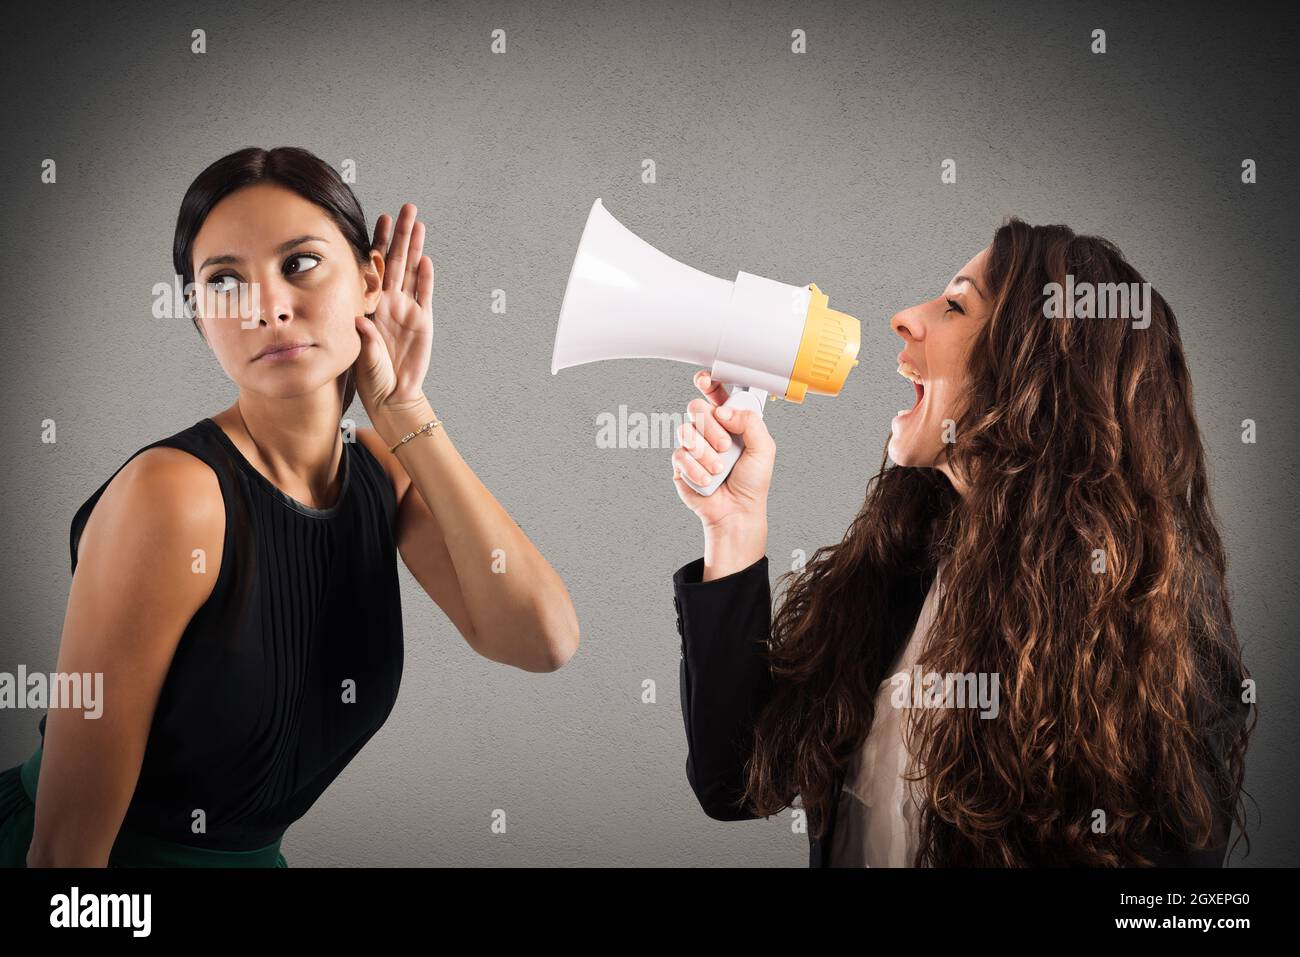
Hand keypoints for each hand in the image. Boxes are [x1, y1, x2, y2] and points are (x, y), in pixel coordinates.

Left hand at [353, 203, 434, 420]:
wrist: (392, 394)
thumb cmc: (371, 376)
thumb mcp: (362, 357)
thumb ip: (364, 338)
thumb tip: (359, 320)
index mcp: (368, 304)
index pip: (374, 266)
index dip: (377, 243)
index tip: (378, 220)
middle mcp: (388, 301)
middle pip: (396, 260)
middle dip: (401, 234)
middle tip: (406, 208)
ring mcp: (407, 309)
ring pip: (412, 271)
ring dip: (415, 247)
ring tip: (419, 223)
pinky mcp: (423, 321)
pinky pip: (425, 294)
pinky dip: (426, 277)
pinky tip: (426, 258)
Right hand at [671, 370, 774, 535]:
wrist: (736, 512)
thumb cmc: (752, 483)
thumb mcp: (764, 448)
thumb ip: (750, 421)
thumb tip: (723, 411)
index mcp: (732, 421)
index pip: (716, 394)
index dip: (708, 383)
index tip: (705, 382)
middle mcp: (710, 430)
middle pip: (697, 408)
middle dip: (711, 428)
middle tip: (726, 446)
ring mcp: (694, 445)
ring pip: (686, 430)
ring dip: (705, 451)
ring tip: (719, 468)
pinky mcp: (681, 463)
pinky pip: (680, 454)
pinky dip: (695, 468)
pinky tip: (708, 479)